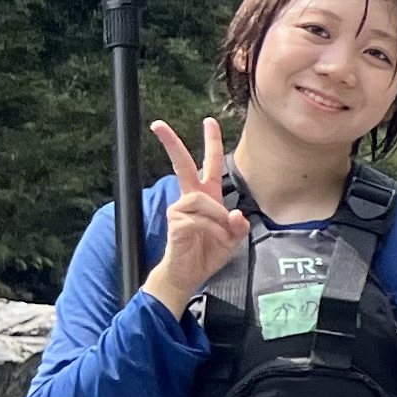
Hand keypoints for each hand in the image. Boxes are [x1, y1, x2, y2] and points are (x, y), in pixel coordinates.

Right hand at [139, 118, 241, 310]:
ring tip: (220, 237)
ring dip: (218, 221)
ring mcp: (180, 208)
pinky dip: (212, 232)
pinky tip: (208, 242)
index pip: (209, 164)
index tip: (209, 121)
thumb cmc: (208, 253)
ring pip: (204, 201)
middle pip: (183, 165)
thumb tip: (234, 215)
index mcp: (207, 196)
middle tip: (157, 124)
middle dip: (171, 144)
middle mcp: (191, 198)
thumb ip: (238, 225)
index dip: (211, 142)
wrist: (190, 274)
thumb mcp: (233, 238)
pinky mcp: (175, 221)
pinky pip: (201, 221)